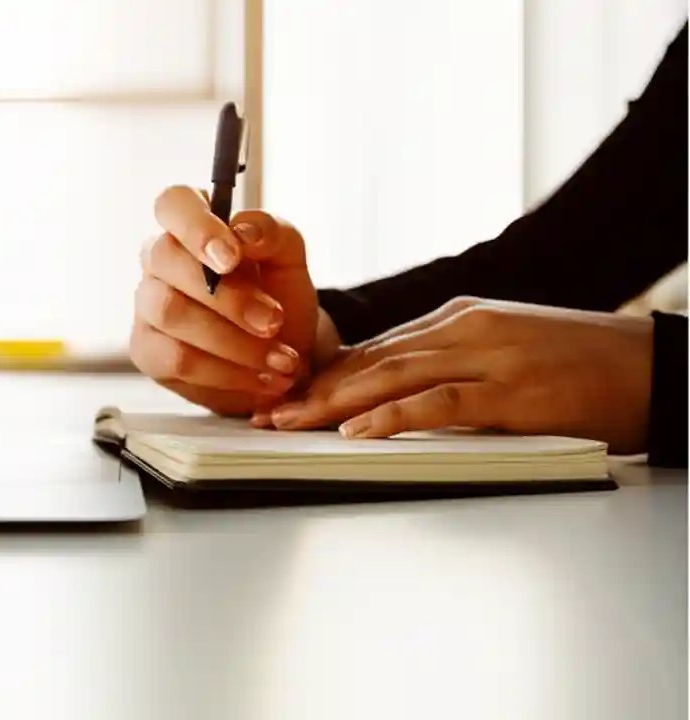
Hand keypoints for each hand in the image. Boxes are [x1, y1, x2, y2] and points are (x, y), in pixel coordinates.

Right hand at [129, 185, 335, 415]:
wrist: (280, 356)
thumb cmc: (277, 300)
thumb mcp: (289, 261)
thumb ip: (273, 234)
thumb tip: (244, 230)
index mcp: (191, 226)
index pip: (174, 203)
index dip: (197, 227)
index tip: (232, 258)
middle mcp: (160, 260)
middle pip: (168, 260)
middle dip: (229, 298)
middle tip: (274, 322)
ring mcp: (147, 305)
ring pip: (171, 312)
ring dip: (233, 340)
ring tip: (279, 359)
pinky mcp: (146, 350)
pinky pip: (176, 358)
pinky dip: (225, 372)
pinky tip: (258, 377)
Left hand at [265, 297, 654, 452]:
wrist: (653, 365)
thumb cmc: (579, 365)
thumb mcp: (503, 352)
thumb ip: (449, 365)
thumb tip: (392, 392)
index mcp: (459, 319)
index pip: (376, 348)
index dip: (324, 374)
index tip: (283, 395)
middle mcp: (465, 330)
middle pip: (372, 361)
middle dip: (314, 389)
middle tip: (269, 412)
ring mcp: (489, 358)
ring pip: (393, 377)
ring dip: (335, 403)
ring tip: (292, 422)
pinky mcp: (513, 392)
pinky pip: (439, 404)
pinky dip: (393, 417)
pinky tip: (358, 432)